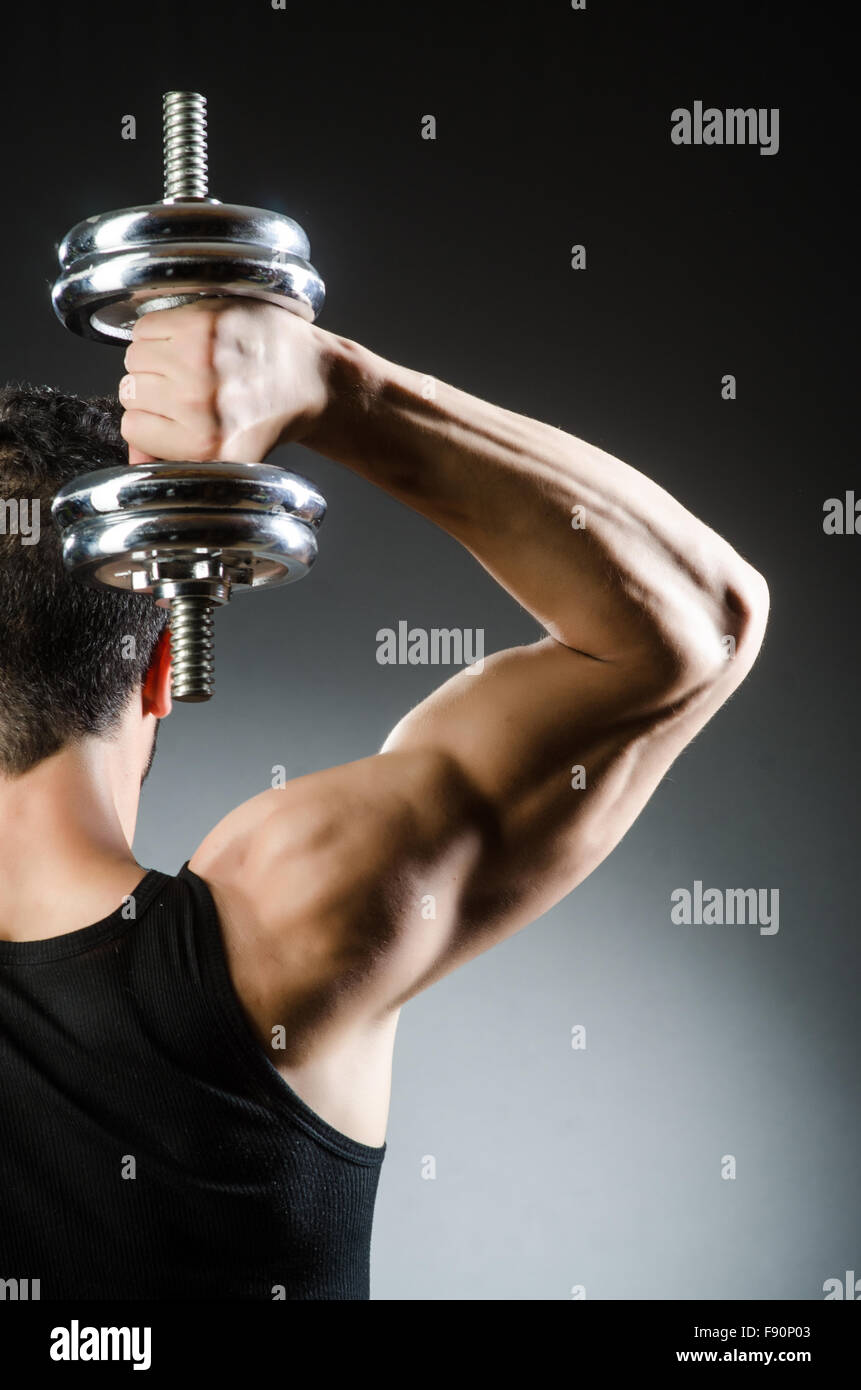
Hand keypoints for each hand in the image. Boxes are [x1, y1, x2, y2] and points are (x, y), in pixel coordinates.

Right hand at [118, 298, 332, 465]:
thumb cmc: (268, 415)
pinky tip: (191, 341)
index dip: (150, 419)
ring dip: (154, 359)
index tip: (173, 414)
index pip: (133, 429)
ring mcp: (200, 361)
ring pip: (135, 358)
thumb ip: (173, 457)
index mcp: (202, 446)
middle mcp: (198, 405)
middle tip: (189, 386)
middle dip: (153, 389)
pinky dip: (159, 332)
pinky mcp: (203, 324)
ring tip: (192, 363)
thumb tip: (134, 459)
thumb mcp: (224, 454)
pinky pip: (145, 328)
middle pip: (131, 392)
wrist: (313, 377)